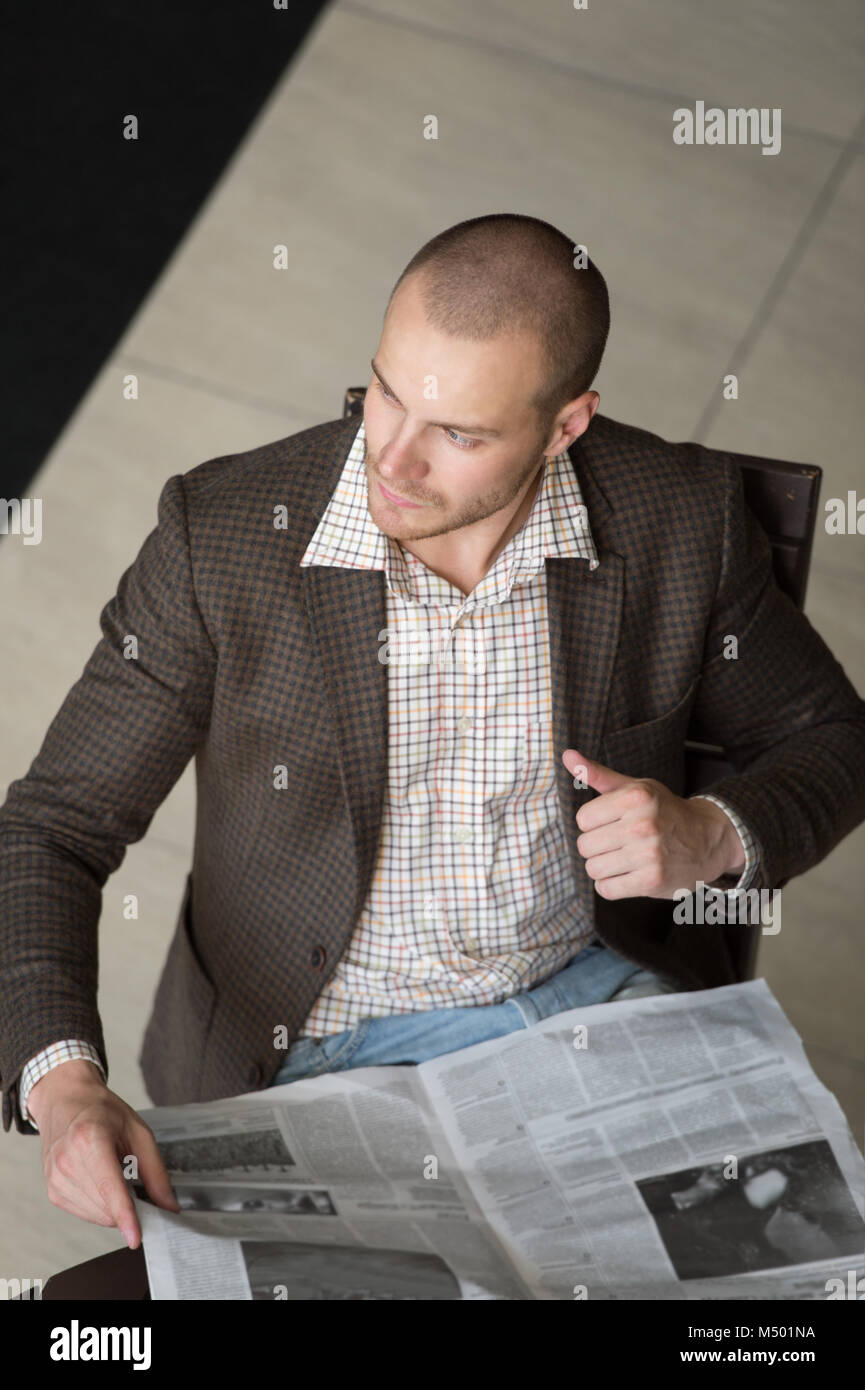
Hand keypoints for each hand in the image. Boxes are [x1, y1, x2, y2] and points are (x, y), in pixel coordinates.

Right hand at [28, 1061, 179, 1246]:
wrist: (65, 1102)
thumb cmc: (102, 1112)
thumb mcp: (138, 1131)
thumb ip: (156, 1171)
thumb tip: (169, 1206)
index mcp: (90, 1139)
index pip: (110, 1187)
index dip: (126, 1215)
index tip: (136, 1237)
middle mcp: (67, 1161)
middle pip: (106, 1206)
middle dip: (129, 1205)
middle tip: (133, 1178)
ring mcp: (56, 1178)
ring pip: (97, 1215)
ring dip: (113, 1206)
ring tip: (112, 1172)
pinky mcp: (52, 1191)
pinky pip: (84, 1214)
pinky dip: (100, 1206)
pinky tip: (100, 1182)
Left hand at [562, 749, 744, 899]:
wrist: (708, 839)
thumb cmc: (664, 811)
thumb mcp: (636, 787)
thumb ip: (598, 774)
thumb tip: (566, 755)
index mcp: (635, 797)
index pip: (582, 819)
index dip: (593, 823)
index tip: (612, 822)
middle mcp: (642, 824)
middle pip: (585, 846)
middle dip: (596, 846)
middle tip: (617, 843)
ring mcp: (648, 854)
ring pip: (593, 869)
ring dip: (603, 867)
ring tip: (622, 859)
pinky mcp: (652, 881)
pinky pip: (606, 889)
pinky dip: (611, 885)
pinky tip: (627, 874)